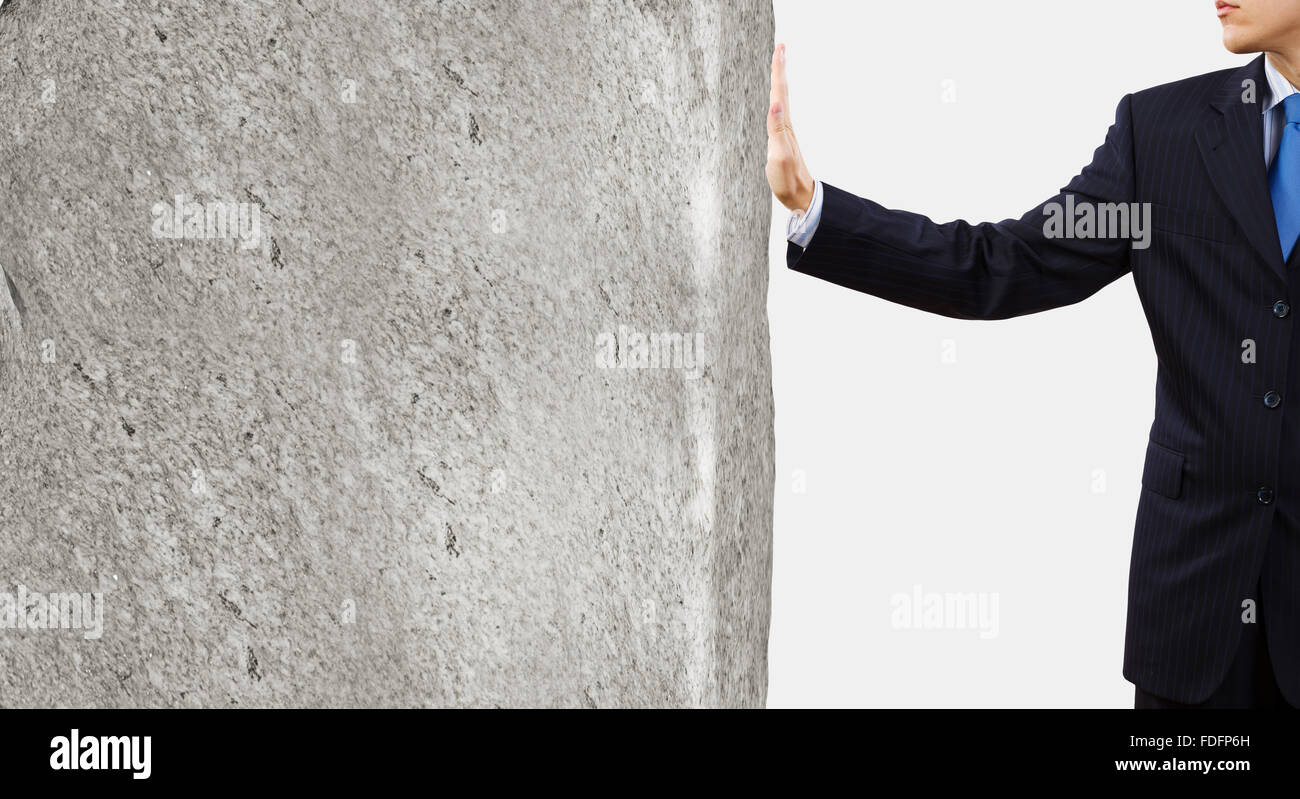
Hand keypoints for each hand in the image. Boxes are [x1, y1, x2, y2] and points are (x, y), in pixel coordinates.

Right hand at [766, 43, 814, 212]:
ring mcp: (783, 131)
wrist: (799, 195)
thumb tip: (776, 104)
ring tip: (778, 64)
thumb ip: (776, 130)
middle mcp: (785, 124)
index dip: (779, 70)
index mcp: (783, 125)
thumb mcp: (779, 156)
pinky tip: (775, 98)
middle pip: (782, 90)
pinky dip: (776, 97)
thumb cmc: (787, 180)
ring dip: (779, 80)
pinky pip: (778, 110)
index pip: (780, 92)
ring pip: (781, 98)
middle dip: (780, 68)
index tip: (780, 49)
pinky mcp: (781, 138)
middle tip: (780, 47)